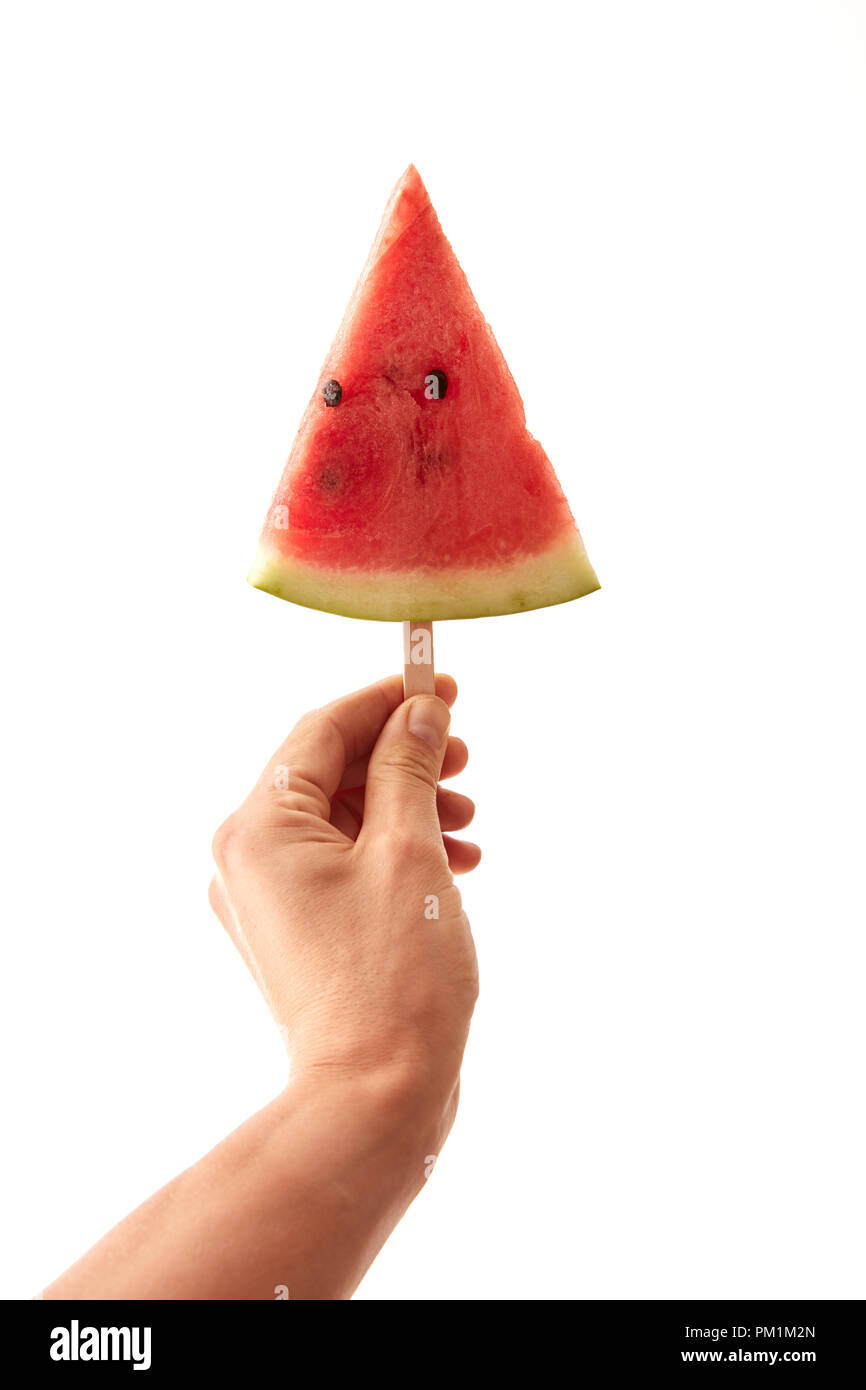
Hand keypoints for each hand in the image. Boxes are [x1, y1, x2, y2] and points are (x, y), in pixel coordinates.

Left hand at [209, 675, 479, 1121]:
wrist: (374, 1097)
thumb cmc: (394, 977)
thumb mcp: (410, 852)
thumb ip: (409, 768)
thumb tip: (420, 712)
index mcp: (259, 828)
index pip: (323, 730)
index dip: (387, 699)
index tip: (443, 686)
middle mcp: (247, 858)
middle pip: (330, 772)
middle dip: (403, 758)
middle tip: (465, 755)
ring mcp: (268, 901)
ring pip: (343, 819)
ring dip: (408, 806)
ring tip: (468, 822)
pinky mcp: (296, 933)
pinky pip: (344, 864)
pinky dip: (397, 852)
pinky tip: (454, 863)